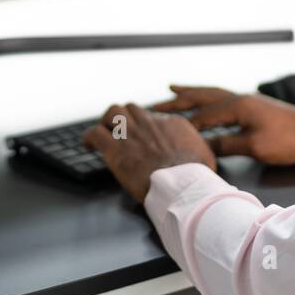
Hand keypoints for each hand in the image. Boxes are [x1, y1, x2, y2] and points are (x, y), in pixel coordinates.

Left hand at [82, 103, 215, 201]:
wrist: (183, 185)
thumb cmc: (196, 177)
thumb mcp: (205, 155)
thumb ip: (198, 148)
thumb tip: (199, 153)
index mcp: (172, 124)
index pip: (155, 118)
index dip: (148, 129)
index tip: (146, 140)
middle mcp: (150, 124)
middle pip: (132, 108)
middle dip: (124, 117)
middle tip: (120, 129)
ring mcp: (132, 134)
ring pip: (112, 112)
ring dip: (107, 121)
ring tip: (104, 132)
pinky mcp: (116, 149)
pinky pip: (95, 133)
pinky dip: (89, 137)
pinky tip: (88, 145)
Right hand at [152, 85, 294, 165]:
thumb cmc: (289, 140)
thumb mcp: (255, 146)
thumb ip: (227, 144)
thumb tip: (204, 147)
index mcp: (238, 106)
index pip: (203, 115)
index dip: (183, 124)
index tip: (163, 130)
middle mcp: (239, 98)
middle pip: (202, 97)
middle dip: (178, 100)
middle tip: (156, 103)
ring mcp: (246, 100)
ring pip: (211, 93)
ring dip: (191, 93)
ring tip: (173, 89)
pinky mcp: (253, 105)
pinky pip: (222, 98)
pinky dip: (207, 98)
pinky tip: (205, 102)